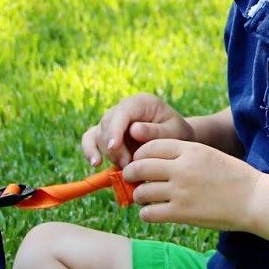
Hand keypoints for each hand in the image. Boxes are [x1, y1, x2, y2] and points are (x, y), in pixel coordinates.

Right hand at [81, 93, 195, 168]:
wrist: (177, 140)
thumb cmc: (177, 133)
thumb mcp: (174, 131)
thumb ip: (156, 131)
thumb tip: (133, 130)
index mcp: (141, 102)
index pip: (122, 112)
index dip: (115, 129)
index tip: (114, 147)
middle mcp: (123, 108)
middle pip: (108, 124)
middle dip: (114, 147)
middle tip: (128, 164)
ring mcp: (113, 121)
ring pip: (98, 134)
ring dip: (106, 152)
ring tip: (122, 166)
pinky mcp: (106, 134)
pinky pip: (91, 140)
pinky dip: (90, 151)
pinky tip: (96, 164)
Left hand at [123, 137, 262, 230]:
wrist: (254, 199)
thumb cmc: (233, 177)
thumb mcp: (208, 154)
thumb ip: (183, 155)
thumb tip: (153, 161)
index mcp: (189, 149)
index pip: (150, 147)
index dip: (139, 155)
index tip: (139, 163)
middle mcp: (181, 168)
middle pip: (139, 167)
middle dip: (130, 174)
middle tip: (131, 180)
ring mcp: (180, 191)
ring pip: (141, 192)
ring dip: (138, 196)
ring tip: (145, 199)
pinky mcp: (181, 212)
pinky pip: (149, 213)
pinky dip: (147, 213)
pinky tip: (154, 212)